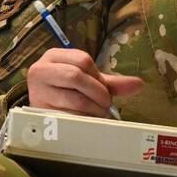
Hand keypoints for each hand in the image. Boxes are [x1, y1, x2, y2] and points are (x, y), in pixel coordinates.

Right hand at [26, 47, 142, 117]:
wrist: (41, 108)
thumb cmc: (67, 90)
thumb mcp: (88, 81)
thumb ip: (111, 82)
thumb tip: (139, 84)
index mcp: (53, 56)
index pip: (83, 60)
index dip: (98, 77)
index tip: (104, 89)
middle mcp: (40, 70)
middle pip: (76, 76)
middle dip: (98, 93)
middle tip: (106, 104)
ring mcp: (37, 91)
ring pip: (73, 97)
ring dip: (93, 109)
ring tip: (99, 113)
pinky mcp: (38, 111)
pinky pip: (66, 116)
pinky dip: (82, 119)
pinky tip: (87, 121)